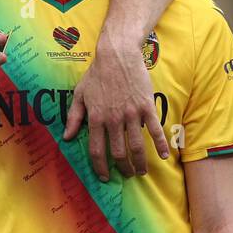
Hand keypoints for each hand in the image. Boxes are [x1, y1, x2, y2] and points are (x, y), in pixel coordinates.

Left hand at [63, 29, 168, 180]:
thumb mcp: (79, 95)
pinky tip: (165, 155)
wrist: (117, 55)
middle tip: (127, 175)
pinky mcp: (146, 107)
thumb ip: (74, 118)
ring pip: (136, 146)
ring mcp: (131, 114)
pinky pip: (154, 130)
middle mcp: (113, 120)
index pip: (97, 151)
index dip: (100, 167)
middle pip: (118, 153)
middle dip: (123, 168)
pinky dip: (161, 145)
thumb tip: (66, 137)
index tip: (104, 176)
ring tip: (141, 171)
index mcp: (96, 119)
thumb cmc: (97, 74)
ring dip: (140, 162)